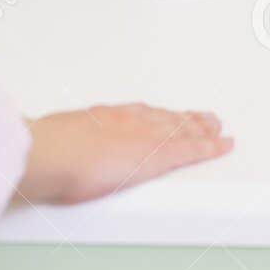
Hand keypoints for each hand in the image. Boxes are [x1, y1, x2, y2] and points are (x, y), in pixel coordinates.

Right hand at [16, 103, 232, 206]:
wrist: (51, 154)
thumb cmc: (45, 150)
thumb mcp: (52, 140)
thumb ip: (60, 144)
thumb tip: (49, 153)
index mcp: (104, 117)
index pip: (140, 113)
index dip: (158, 115)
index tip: (167, 115)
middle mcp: (128, 120)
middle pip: (166, 117)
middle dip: (185, 117)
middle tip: (205, 117)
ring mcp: (144, 135)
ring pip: (183, 129)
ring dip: (202, 128)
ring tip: (218, 128)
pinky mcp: (158, 155)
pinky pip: (192, 149)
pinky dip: (211, 147)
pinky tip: (225, 145)